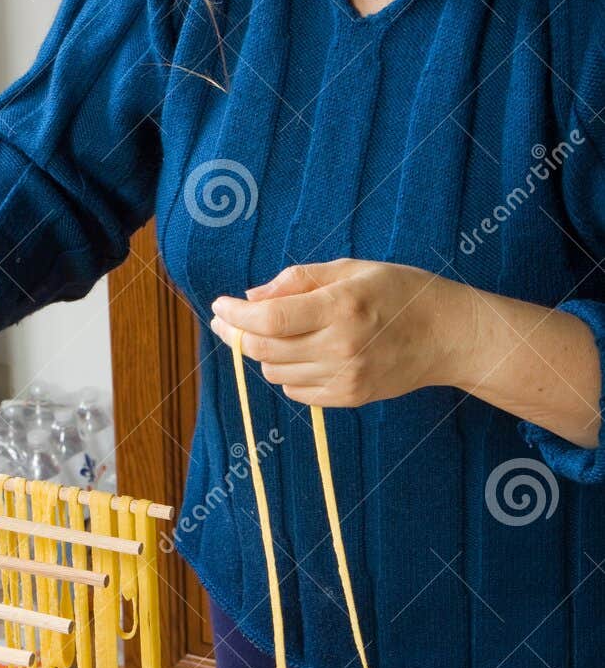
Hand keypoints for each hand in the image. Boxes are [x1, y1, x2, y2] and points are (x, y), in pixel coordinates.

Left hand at [210, 259, 465, 407]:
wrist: (448, 335)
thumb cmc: (400, 292)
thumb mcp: (352, 269)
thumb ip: (299, 280)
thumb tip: (250, 298)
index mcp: (340, 307)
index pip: (268, 320)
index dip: (234, 316)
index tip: (219, 307)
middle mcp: (341, 346)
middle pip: (264, 350)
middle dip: (237, 334)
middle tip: (227, 320)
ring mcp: (346, 377)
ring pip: (275, 373)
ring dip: (265, 353)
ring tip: (280, 333)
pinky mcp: (350, 398)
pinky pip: (297, 391)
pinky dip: (288, 373)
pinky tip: (303, 354)